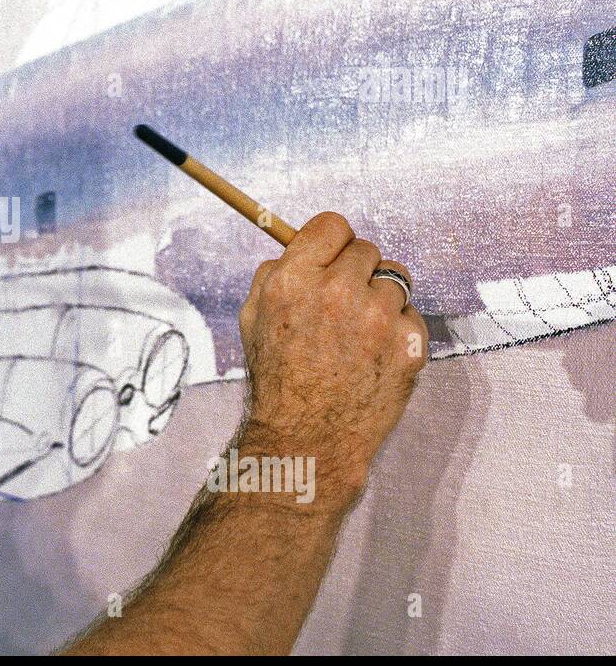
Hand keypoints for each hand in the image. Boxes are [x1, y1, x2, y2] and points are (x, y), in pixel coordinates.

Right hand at [237, 212, 427, 504]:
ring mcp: (377, 318)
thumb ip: (275, 274)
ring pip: (396, 279)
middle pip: (367, 250)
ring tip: (360, 334)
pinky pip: (413, 315)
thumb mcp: (253, 318)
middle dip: (357, 273)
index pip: (333, 225)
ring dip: (381, 299)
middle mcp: (335, 292)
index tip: (334, 257)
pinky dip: (399, 331)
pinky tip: (375, 356)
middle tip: (343, 305)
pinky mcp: (410, 344)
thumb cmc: (277, 380)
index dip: (333, 241)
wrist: (306, 440)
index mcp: (292, 280)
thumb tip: (300, 244)